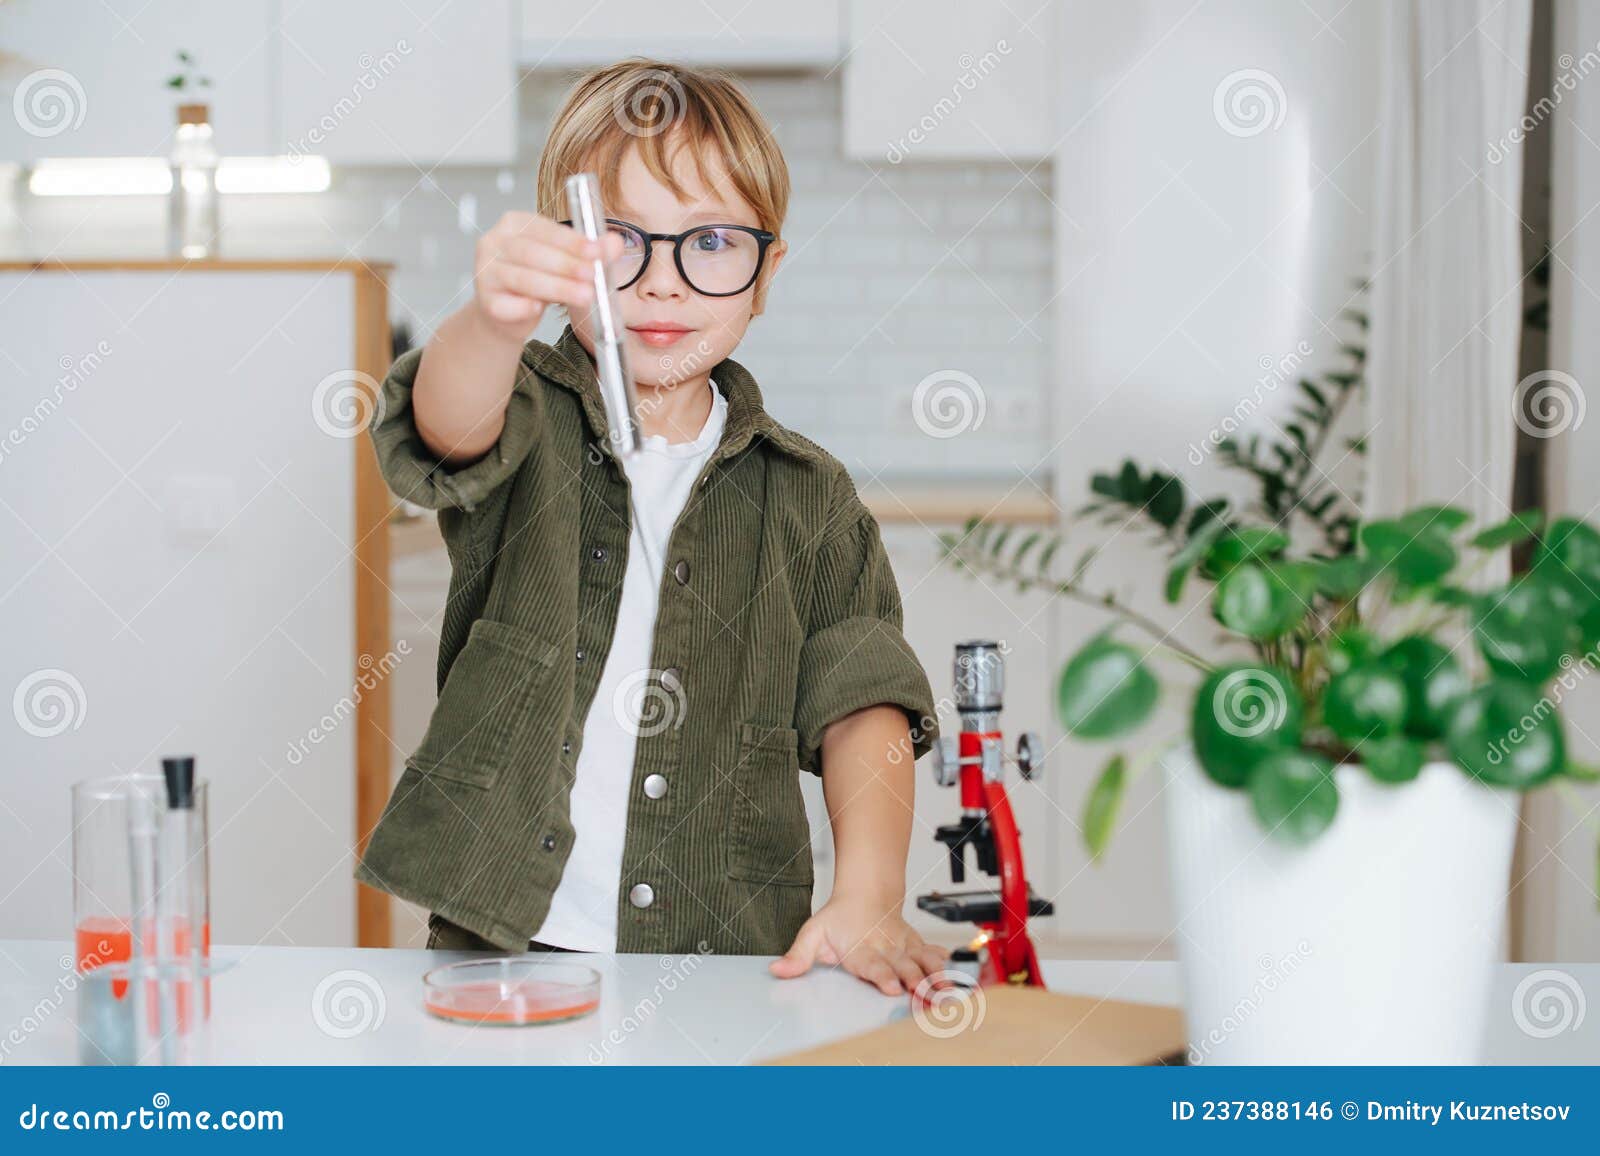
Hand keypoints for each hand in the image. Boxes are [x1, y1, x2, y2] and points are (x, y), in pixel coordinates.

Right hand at [472, 211, 623, 341]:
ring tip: (585, 295)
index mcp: (514, 224)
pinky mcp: (485, 302)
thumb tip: (615, 243)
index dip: (571, 241)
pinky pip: (506, 305)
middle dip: (566, 265)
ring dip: (556, 287)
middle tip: (593, 275)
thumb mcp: (565, 262)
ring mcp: (485, 272)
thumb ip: (590, 252)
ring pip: (522, 279)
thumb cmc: (537, 280)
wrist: (506, 313)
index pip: (544, 228)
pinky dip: (523, 307)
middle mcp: (494, 243)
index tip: (596, 251)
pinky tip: (537, 309)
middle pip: (531, 252)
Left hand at [769, 892, 948, 995]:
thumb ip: (798, 957)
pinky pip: (933, 952)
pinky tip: (956, 969)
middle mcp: (885, 949)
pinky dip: (945, 960)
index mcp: (861, 950)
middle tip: (928, 997)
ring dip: (936, 975)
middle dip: (918, 982)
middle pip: (904, 967)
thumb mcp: (813, 933)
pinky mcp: (916, 945)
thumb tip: (777, 971)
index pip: (873, 966)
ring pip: (923, 961)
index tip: (892, 987)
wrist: (866, 891)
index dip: (883, 976)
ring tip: (947, 990)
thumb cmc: (839, 918)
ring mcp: (903, 946)